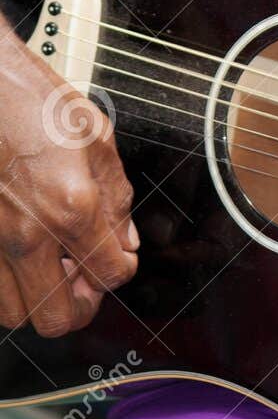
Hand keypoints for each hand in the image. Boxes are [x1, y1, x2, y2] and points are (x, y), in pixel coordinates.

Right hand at [0, 22, 137, 336]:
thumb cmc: (33, 101)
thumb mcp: (96, 136)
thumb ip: (116, 195)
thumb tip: (125, 237)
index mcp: (70, 205)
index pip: (110, 274)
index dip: (122, 269)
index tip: (119, 258)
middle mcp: (27, 233)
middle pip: (57, 317)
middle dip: (80, 305)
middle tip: (85, 279)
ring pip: (14, 314)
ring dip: (38, 299)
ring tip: (50, 266)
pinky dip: (7, 283)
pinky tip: (21, 255)